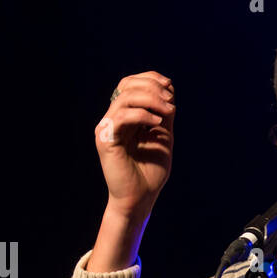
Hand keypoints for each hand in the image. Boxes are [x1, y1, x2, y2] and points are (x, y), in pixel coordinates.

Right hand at [96, 71, 175, 217]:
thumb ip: (164, 114)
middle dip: (152, 88)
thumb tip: (169, 88)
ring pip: (124, 97)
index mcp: (125, 116)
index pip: (130, 85)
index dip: (149, 79)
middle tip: (170, 101)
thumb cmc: (151, 172)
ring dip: (150, 99)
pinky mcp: (105, 139)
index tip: (170, 86)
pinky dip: (142, 115)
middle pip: (127, 86)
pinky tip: (157, 123)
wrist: (140, 198)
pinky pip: (121, 116)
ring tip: (168, 110)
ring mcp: (107, 128)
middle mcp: (113, 119)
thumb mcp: (163, 136)